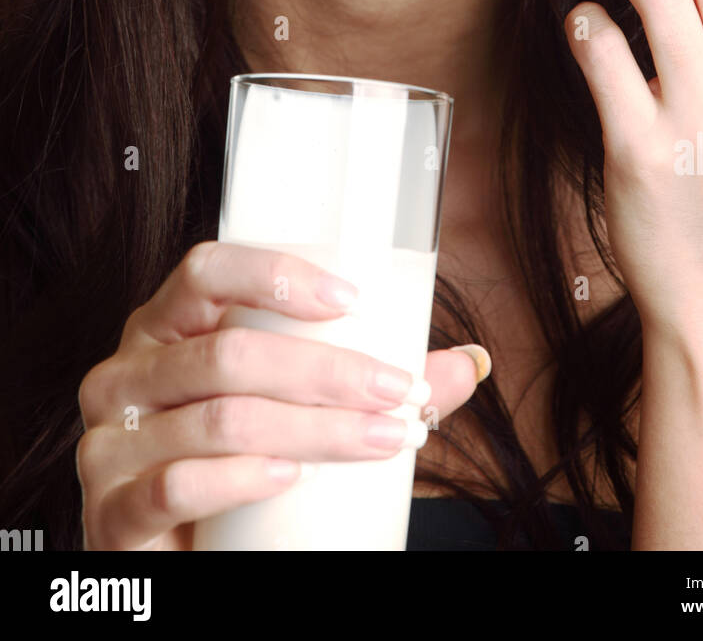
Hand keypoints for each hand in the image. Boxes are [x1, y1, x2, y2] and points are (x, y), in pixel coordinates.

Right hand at [76, 241, 480, 549]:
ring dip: (314, 430)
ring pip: (221, 418)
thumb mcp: (295, 410)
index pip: (205, 270)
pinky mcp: (110, 509)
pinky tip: (292, 477)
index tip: (352, 301)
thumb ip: (371, 382)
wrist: (178, 556)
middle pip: (230, 352)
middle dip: (329, 373)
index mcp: (166, 326)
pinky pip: (179, 483)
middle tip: (397, 392)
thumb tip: (470, 363)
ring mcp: (110, 441)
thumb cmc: (235, 464)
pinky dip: (244, 478)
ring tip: (377, 439)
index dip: (275, 275)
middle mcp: (128, 372)